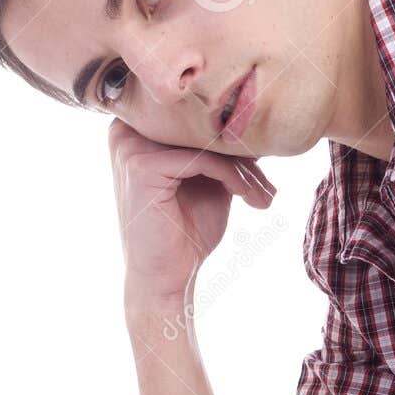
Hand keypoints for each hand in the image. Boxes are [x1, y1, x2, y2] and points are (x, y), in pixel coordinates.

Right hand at [109, 118, 277, 304]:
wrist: (167, 277)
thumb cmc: (186, 231)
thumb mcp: (210, 180)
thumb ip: (222, 149)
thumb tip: (255, 118)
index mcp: (137, 127)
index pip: (196, 117)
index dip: (235, 138)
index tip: (264, 164)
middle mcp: (126, 129)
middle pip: (201, 127)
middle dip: (243, 154)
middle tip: (268, 185)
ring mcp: (129, 145)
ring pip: (206, 142)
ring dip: (244, 168)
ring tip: (263, 194)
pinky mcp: (142, 165)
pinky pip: (203, 159)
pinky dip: (233, 177)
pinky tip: (249, 197)